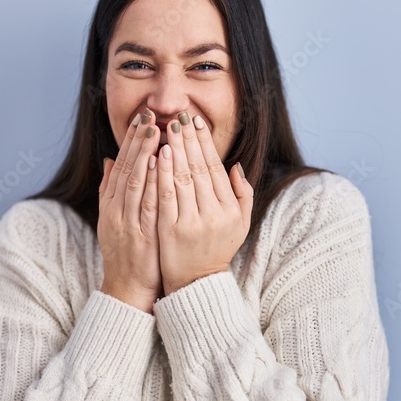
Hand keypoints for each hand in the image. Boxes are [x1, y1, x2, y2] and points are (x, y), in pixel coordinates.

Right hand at [98, 109, 162, 312]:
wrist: (128, 288)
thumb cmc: (127, 253)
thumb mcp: (113, 220)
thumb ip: (111, 190)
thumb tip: (111, 159)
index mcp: (110, 205)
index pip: (121, 165)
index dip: (130, 140)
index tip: (141, 118)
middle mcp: (116, 211)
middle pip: (126, 169)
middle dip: (137, 140)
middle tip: (147, 114)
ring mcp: (128, 222)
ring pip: (135, 182)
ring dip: (144, 155)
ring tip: (155, 130)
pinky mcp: (142, 235)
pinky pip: (148, 204)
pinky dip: (152, 183)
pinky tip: (160, 165)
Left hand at [156, 112, 252, 294]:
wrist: (196, 283)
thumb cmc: (217, 248)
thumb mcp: (240, 223)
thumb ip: (243, 194)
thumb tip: (236, 165)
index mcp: (230, 209)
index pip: (215, 168)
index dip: (205, 143)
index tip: (196, 123)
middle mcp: (214, 214)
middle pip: (198, 169)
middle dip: (188, 140)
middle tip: (179, 117)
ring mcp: (192, 222)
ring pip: (182, 178)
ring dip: (174, 151)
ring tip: (166, 129)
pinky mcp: (171, 231)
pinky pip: (166, 196)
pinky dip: (161, 174)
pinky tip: (157, 156)